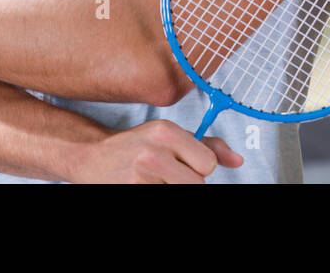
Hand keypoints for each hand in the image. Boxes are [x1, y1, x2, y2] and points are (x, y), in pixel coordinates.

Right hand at [68, 120, 244, 182]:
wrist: (91, 157)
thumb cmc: (137, 146)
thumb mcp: (170, 136)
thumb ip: (207, 146)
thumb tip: (238, 161)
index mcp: (166, 131)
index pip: (208, 163)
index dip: (200, 167)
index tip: (184, 164)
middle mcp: (153, 151)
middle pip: (197, 184)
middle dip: (187, 182)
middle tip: (169, 175)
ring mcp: (140, 175)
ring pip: (182, 192)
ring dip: (172, 189)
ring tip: (156, 179)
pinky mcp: (131, 191)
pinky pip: (161, 197)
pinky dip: (157, 193)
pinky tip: (145, 185)